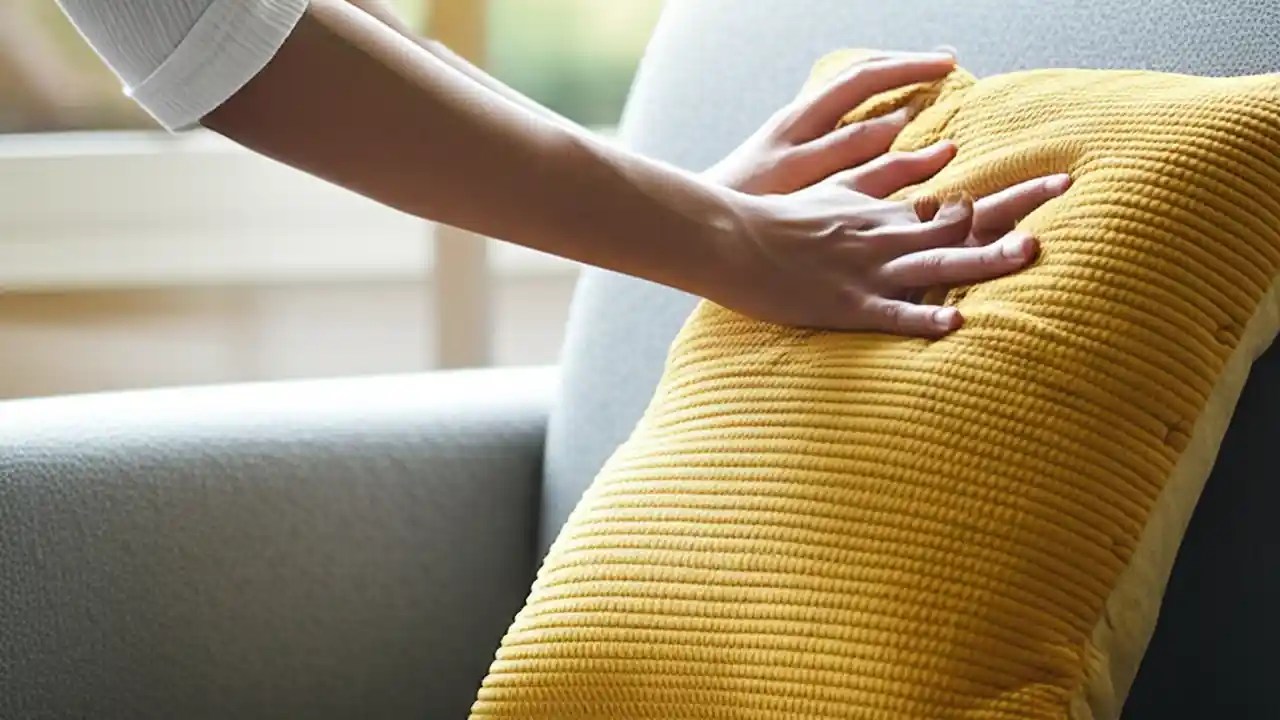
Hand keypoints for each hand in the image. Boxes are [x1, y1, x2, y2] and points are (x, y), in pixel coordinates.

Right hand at [698, 54, 1069, 335]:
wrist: (733, 238)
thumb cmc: (783, 218)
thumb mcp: (837, 192)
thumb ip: (884, 178)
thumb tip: (934, 156)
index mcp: (888, 218)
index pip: (962, 203)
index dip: (1013, 195)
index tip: (1058, 182)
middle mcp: (887, 240)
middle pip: (963, 225)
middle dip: (1017, 212)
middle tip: (1066, 193)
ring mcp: (868, 273)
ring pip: (936, 264)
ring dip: (984, 258)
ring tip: (1031, 251)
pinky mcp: (845, 305)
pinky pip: (890, 314)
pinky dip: (922, 318)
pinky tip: (955, 323)